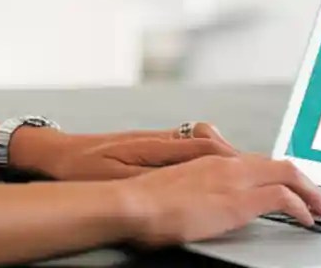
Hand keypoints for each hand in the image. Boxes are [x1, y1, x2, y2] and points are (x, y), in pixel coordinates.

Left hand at [25, 122, 239, 180]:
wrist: (59, 152)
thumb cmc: (82, 165)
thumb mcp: (113, 175)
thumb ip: (146, 178)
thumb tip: (174, 183)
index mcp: (152, 144)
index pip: (201, 146)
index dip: (229, 157)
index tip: (250, 168)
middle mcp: (159, 137)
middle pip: (209, 139)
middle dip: (237, 154)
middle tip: (261, 169)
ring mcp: (157, 138)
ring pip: (202, 140)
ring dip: (225, 153)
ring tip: (244, 170)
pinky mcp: (153, 144)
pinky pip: (191, 144)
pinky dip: (210, 154)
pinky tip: (215, 167)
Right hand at [118, 153, 320, 248]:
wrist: (132, 203)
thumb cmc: (144, 202)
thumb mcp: (175, 188)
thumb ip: (196, 187)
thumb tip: (203, 200)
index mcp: (212, 160)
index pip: (258, 161)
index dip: (280, 174)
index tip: (291, 187)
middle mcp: (228, 163)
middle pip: (279, 164)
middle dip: (303, 181)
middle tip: (316, 199)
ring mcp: (235, 179)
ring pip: (288, 175)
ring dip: (309, 192)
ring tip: (319, 209)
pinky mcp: (239, 200)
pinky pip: (283, 198)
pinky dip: (301, 207)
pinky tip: (307, 220)